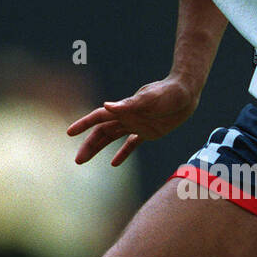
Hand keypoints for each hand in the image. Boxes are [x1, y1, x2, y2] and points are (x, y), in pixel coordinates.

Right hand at [67, 75, 198, 165]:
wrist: (187, 92)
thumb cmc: (169, 92)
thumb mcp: (150, 98)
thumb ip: (130, 104)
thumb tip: (106, 106)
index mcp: (124, 109)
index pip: (98, 118)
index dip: (83, 124)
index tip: (69, 133)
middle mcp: (126, 117)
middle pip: (101, 132)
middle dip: (89, 145)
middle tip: (78, 161)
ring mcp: (136, 124)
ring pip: (112, 139)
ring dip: (99, 149)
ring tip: (84, 160)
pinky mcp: (149, 132)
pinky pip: (131, 144)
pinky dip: (123, 153)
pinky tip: (114, 163)